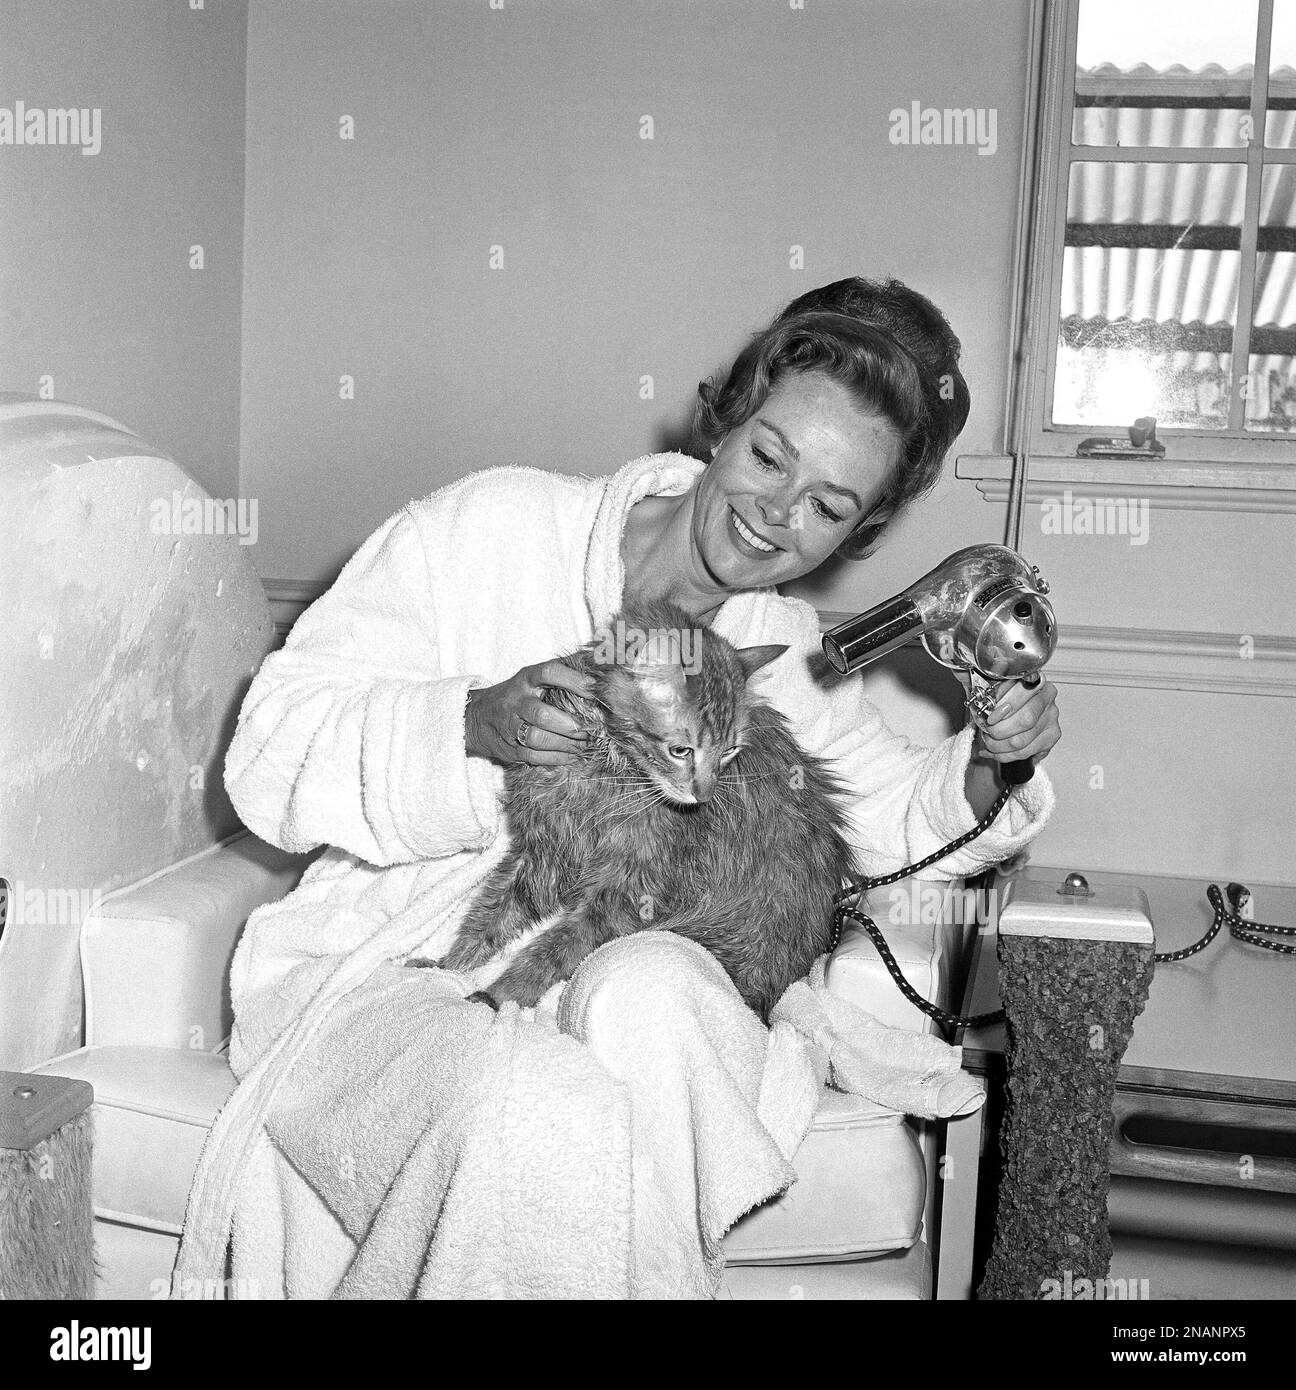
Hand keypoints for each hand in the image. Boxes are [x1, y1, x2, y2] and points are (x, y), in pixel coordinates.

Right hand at [464, 659, 596, 767]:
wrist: (478, 717)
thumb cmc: (518, 694)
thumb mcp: (534, 675)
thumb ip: (565, 668)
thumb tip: (600, 656)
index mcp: (526, 679)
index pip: (549, 673)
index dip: (573, 680)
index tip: (595, 689)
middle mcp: (516, 700)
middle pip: (542, 714)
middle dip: (571, 725)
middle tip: (591, 728)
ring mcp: (511, 726)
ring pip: (538, 738)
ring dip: (566, 744)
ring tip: (584, 743)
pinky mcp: (510, 748)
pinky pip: (535, 757)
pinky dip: (557, 758)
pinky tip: (571, 755)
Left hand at [958, 671, 1061, 771]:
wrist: (1019, 711)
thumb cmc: (1004, 697)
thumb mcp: (993, 685)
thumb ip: (986, 686)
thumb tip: (970, 687)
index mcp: (1035, 680)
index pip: (1024, 693)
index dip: (1006, 706)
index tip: (990, 717)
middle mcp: (1047, 698)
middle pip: (1025, 721)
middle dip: (999, 731)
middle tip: (987, 731)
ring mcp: (1052, 719)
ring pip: (1022, 741)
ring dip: (998, 746)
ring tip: (989, 742)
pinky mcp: (1050, 738)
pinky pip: (1025, 753)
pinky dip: (1005, 756)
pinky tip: (995, 751)